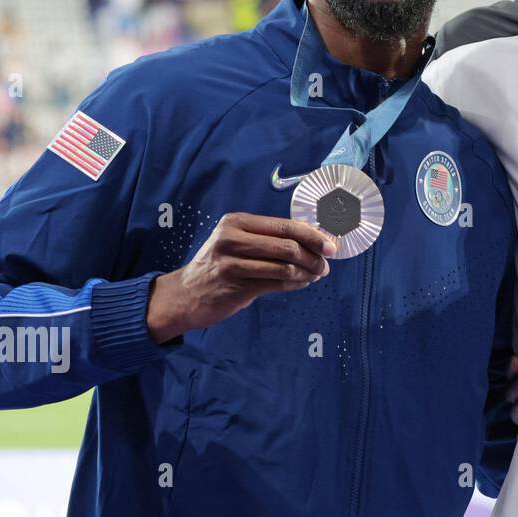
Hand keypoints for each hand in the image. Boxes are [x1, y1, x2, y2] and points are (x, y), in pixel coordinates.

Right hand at [147, 213, 336, 343]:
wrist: (185, 294)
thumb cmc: (219, 265)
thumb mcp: (239, 243)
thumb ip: (271, 237)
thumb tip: (314, 234)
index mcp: (237, 222)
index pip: (285, 225)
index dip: (313, 235)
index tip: (331, 245)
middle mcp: (232, 238)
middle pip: (288, 245)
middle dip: (314, 256)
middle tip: (325, 265)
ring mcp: (232, 262)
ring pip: (285, 266)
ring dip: (307, 273)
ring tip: (315, 276)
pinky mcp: (235, 286)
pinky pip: (277, 284)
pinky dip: (296, 284)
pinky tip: (302, 284)